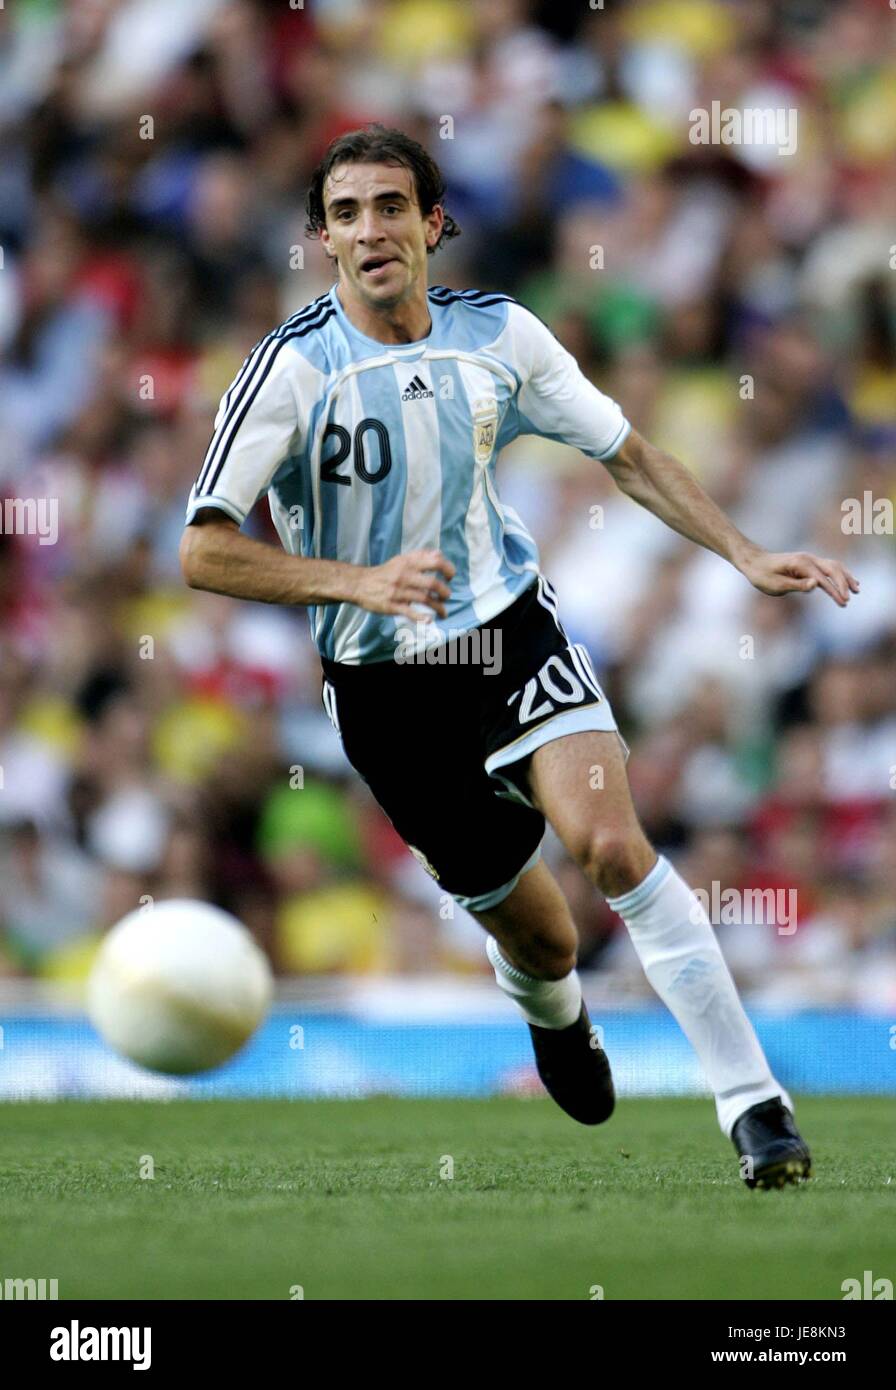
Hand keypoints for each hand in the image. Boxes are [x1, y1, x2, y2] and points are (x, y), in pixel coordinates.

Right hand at [353, 549, 455, 621]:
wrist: (359, 584)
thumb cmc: (385, 573)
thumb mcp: (401, 560)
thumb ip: (420, 556)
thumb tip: (439, 554)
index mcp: (408, 563)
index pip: (435, 562)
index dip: (448, 569)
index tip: (450, 577)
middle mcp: (404, 576)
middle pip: (432, 583)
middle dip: (445, 592)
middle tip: (446, 596)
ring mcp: (398, 591)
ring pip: (424, 600)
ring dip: (439, 607)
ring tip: (444, 613)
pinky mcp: (391, 606)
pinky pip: (410, 612)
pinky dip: (422, 618)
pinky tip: (429, 620)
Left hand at [738, 549, 859, 607]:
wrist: (754, 562)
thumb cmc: (762, 575)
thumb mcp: (776, 585)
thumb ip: (797, 585)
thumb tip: (816, 584)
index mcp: (801, 564)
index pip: (823, 579)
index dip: (834, 591)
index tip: (843, 603)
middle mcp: (808, 559)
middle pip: (834, 569)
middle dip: (844, 583)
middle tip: (849, 598)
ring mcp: (809, 559)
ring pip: (834, 566)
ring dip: (846, 577)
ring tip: (857, 590)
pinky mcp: (809, 563)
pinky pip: (829, 567)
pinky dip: (840, 574)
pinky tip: (848, 581)